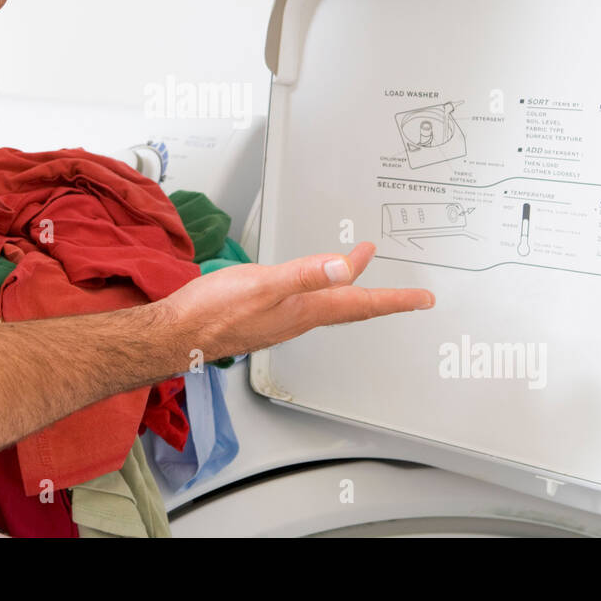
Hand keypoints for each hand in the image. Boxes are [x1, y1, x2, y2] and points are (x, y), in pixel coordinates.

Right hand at [162, 241, 433, 360]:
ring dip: (350, 289)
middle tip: (406, 291)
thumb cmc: (213, 312)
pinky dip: (320, 291)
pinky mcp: (262, 316)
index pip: (362, 303)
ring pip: (327, 305)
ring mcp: (280, 319)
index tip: (424, 299)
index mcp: (305, 309)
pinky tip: (310, 285)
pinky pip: (305, 305)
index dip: (396, 299)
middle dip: (379, 293)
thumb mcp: (263, 285)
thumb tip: (344, 267)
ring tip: (359, 269)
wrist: (176, 333)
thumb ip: (305, 275)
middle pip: (349, 305)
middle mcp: (298, 318)